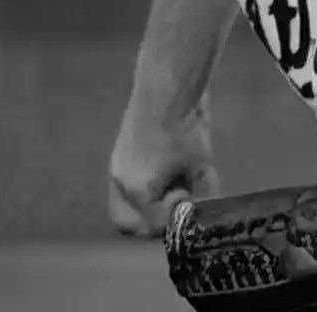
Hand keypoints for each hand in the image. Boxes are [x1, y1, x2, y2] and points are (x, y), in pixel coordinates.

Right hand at [107, 91, 220, 237]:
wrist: (166, 91)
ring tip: (171, 191)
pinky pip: (126, 189)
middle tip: (176, 209)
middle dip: (152, 223)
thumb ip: (198, 196)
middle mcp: (120, 185)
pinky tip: (164, 177)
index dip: (172, 222)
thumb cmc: (186, 130)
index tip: (188, 207)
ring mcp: (115, 170)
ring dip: (145, 208)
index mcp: (138, 191)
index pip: (153, 225)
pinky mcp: (118, 157)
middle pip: (129, 223)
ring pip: (125, 207)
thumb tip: (200, 212)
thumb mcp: (200, 168)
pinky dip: (142, 192)